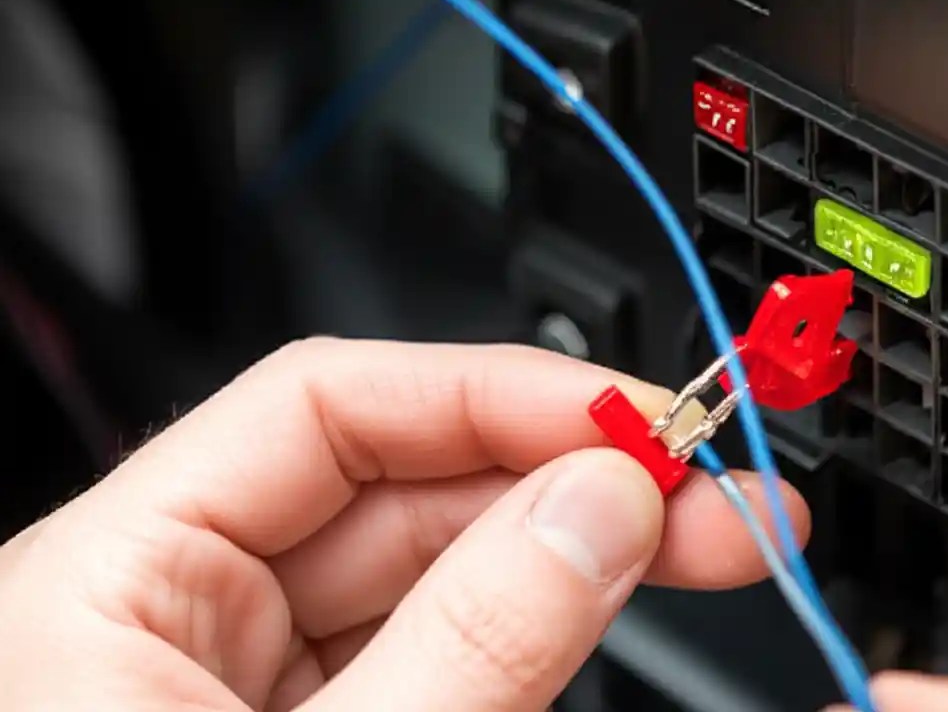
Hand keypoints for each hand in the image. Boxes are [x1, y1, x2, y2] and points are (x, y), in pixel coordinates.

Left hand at [0, 339, 809, 710]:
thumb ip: (476, 640)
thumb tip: (601, 509)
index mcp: (106, 586)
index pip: (324, 411)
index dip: (492, 395)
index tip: (632, 421)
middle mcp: (169, 619)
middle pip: (398, 488)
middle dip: (568, 476)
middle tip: (711, 489)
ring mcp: (242, 687)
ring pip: (432, 570)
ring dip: (572, 548)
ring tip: (703, 542)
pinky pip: (434, 651)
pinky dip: (532, 628)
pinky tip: (608, 605)